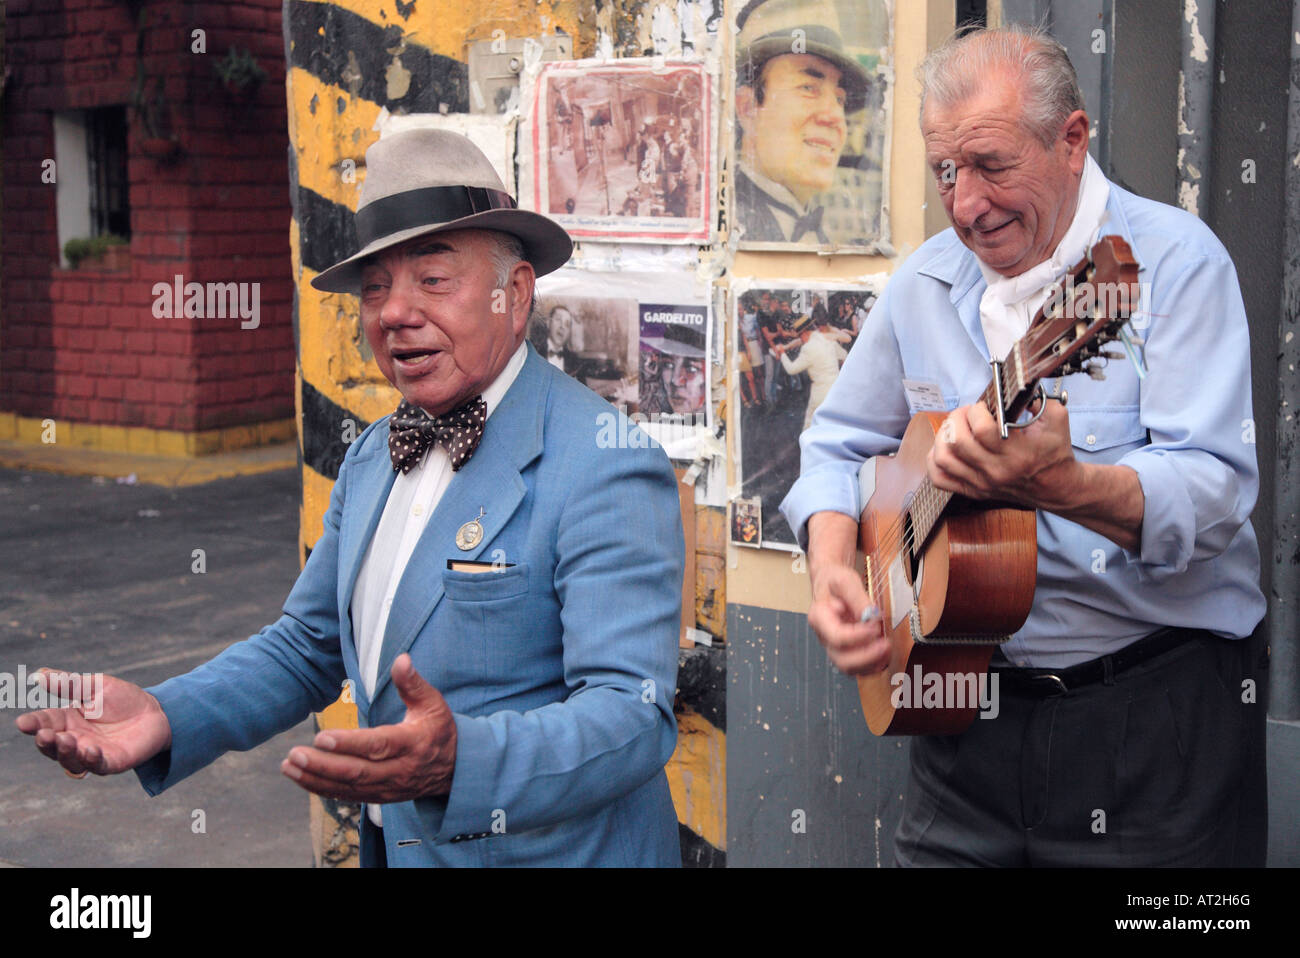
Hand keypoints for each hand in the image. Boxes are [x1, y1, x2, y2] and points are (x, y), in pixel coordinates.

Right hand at [15, 668, 171, 776]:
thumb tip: (40, 674)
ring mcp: (91, 753)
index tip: (23, 723)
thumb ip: (70, 684)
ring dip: (66, 752)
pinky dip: (92, 760)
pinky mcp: (111, 762)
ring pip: (70, 760)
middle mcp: (75, 739)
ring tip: (67, 740)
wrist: (156, 711)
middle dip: (46, 742)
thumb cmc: (123, 699)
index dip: (33, 724)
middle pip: (53, 745)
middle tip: (45, 734)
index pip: (44, 722)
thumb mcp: (96, 686)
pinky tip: (91, 750)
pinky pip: (97, 766)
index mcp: (67, 719)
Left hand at [281, 654, 456, 802]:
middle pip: (357, 772)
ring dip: (316, 779)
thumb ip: (413, 683)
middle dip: (323, 765)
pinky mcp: (379, 796)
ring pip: (349, 787)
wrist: (455, 770)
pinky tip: (301, 778)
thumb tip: (401, 659)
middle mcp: (399, 770)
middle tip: (294, 754)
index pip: (378, 746)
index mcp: (412, 744)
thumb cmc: (439, 730)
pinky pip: (348, 796)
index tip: (322, 737)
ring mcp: (388, 787)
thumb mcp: (433, 703)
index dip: (349, 744)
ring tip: (288, 766)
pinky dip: (323, 789)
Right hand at [808, 563, 889, 675]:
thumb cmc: (835, 581)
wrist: (831, 583)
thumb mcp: (845, 581)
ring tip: (887, 648)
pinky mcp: (845, 650)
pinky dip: (873, 665)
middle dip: (866, 656)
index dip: (859, 636)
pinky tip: (885, 653)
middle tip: (885, 644)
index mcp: (819, 618)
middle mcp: (824, 637)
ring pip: (850, 668)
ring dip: (871, 663)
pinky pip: (858, 668)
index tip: (875, 626)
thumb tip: (871, 616)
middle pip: (841, 659)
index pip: (837, 636)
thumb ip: (858, 598)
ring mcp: (834, 646)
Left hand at [927, 398, 1079, 510]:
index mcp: (1016, 453)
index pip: (981, 429)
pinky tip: (947, 448)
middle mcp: (995, 470)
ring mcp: (981, 483)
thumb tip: (1016, 386)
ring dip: (943, 437)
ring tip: (955, 428)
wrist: (1057, 488)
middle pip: (957, 441)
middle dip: (957, 418)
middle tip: (966, 413)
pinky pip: (940, 478)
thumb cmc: (1055, 452)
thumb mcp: (1056, 420)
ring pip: (943, 459)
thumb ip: (1040, 399)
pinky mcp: (973, 490)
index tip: (982, 407)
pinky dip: (935, 460)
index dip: (976, 412)